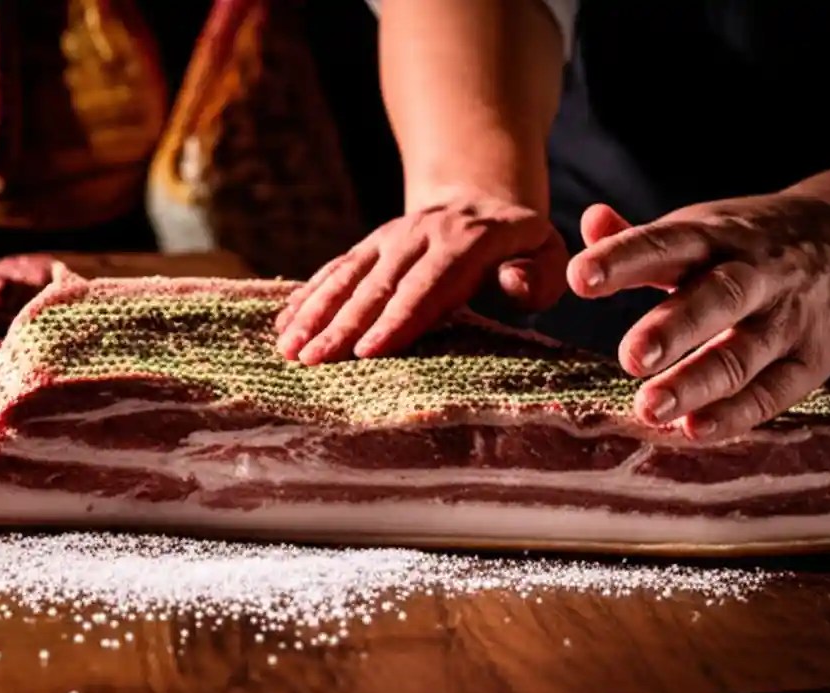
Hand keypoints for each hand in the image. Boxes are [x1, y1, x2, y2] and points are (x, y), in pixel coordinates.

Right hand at [274, 191, 567, 363]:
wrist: (477, 194)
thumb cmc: (518, 244)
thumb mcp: (546, 250)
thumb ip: (539, 273)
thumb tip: (512, 285)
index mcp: (464, 242)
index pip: (427, 286)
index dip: (396, 320)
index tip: (368, 352)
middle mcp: (417, 237)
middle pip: (376, 287)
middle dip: (342, 327)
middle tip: (313, 361)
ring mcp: (386, 240)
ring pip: (345, 278)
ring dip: (314, 314)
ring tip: (288, 349)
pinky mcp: (367, 247)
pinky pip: (333, 271)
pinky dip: (306, 297)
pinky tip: (283, 324)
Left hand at [567, 194, 829, 441]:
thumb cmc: (745, 243)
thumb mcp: (700, 228)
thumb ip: (640, 237)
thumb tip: (591, 221)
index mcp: (716, 236)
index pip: (668, 244)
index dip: (623, 258)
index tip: (578, 278)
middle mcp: (756, 274)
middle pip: (718, 298)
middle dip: (673, 329)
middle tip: (630, 358)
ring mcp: (788, 318)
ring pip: (745, 352)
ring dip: (697, 383)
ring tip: (649, 408)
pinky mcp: (812, 359)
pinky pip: (774, 390)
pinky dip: (735, 413)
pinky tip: (694, 429)